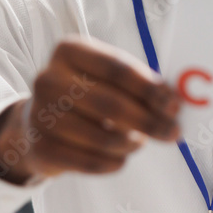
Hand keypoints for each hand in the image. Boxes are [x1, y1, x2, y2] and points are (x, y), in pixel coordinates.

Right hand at [0, 36, 179, 183]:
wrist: (37, 123)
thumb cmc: (86, 94)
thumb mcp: (109, 79)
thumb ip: (140, 84)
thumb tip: (174, 100)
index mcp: (69, 50)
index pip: (117, 69)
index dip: (150, 89)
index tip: (175, 106)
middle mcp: (48, 79)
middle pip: (111, 105)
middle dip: (149, 122)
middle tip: (173, 133)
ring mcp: (40, 114)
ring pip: (102, 137)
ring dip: (131, 144)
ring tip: (138, 143)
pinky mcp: (40, 147)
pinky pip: (89, 162)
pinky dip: (113, 163)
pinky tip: (120, 158)